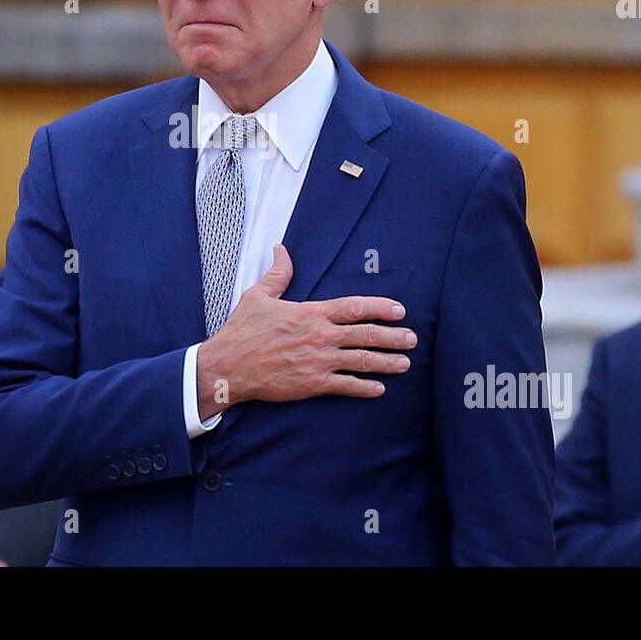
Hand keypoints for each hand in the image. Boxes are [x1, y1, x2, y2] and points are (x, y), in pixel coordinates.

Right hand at [196, 244, 413, 419]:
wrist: (228, 365)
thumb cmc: (242, 330)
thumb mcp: (258, 295)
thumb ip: (278, 274)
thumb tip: (281, 249)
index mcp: (311, 313)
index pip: (354, 307)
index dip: (380, 307)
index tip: (400, 310)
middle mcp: (320, 336)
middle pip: (365, 334)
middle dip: (392, 336)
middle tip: (412, 339)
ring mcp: (318, 361)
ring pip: (361, 361)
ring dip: (386, 362)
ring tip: (405, 363)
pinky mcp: (312, 384)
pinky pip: (345, 386)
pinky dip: (364, 388)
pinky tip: (379, 389)